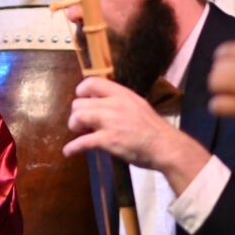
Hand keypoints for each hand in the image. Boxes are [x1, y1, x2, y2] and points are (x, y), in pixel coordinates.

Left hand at [63, 77, 209, 191]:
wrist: (165, 146)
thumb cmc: (153, 129)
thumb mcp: (138, 106)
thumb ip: (120, 103)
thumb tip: (102, 105)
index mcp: (122, 94)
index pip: (91, 82)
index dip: (81, 92)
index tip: (82, 101)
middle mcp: (114, 104)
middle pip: (79, 103)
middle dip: (77, 114)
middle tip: (83, 124)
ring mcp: (110, 122)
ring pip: (77, 117)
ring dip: (74, 127)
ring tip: (79, 133)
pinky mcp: (108, 140)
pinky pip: (82, 142)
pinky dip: (72, 148)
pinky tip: (69, 151)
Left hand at [207, 41, 234, 135]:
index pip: (229, 48)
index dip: (222, 56)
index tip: (224, 63)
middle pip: (219, 65)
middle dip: (219, 74)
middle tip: (225, 83)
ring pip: (215, 81)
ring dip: (217, 89)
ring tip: (224, 95)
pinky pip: (217, 104)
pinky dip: (217, 107)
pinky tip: (225, 109)